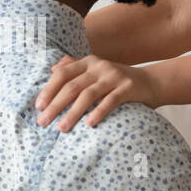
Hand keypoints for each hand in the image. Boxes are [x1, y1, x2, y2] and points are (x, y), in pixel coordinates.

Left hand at [34, 55, 160, 131]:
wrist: (152, 82)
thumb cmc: (117, 82)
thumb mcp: (96, 71)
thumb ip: (76, 68)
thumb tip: (53, 69)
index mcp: (88, 62)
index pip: (63, 74)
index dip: (49, 90)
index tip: (38, 107)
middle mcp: (100, 66)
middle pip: (72, 86)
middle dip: (56, 105)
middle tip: (43, 122)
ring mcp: (114, 76)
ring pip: (88, 95)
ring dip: (73, 113)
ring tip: (62, 128)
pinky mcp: (128, 87)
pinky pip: (111, 101)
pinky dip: (99, 112)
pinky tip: (89, 124)